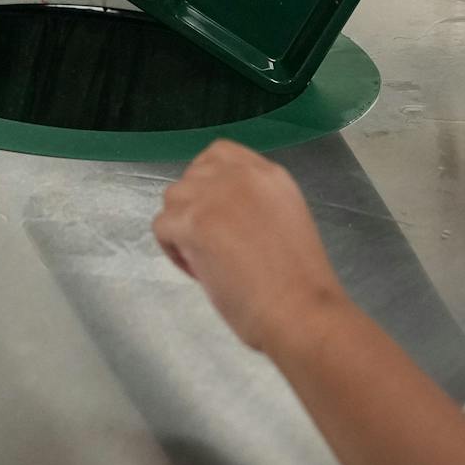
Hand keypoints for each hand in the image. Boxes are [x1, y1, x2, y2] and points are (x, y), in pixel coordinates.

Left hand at [153, 140, 349, 362]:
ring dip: (181, 225)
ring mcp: (214, 195)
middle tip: (210, 241)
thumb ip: (253, 205)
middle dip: (194, 206)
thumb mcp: (284, 220)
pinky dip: (173, 250)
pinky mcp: (193, 222)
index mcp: (269, 175)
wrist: (302, 309)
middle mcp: (240, 175)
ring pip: (174, 198)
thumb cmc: (301, 283)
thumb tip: (221, 215)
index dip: (209, 181)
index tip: (216, 212)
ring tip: (204, 257)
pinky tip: (199, 270)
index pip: (221, 154)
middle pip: (193, 175)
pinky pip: (163, 226)